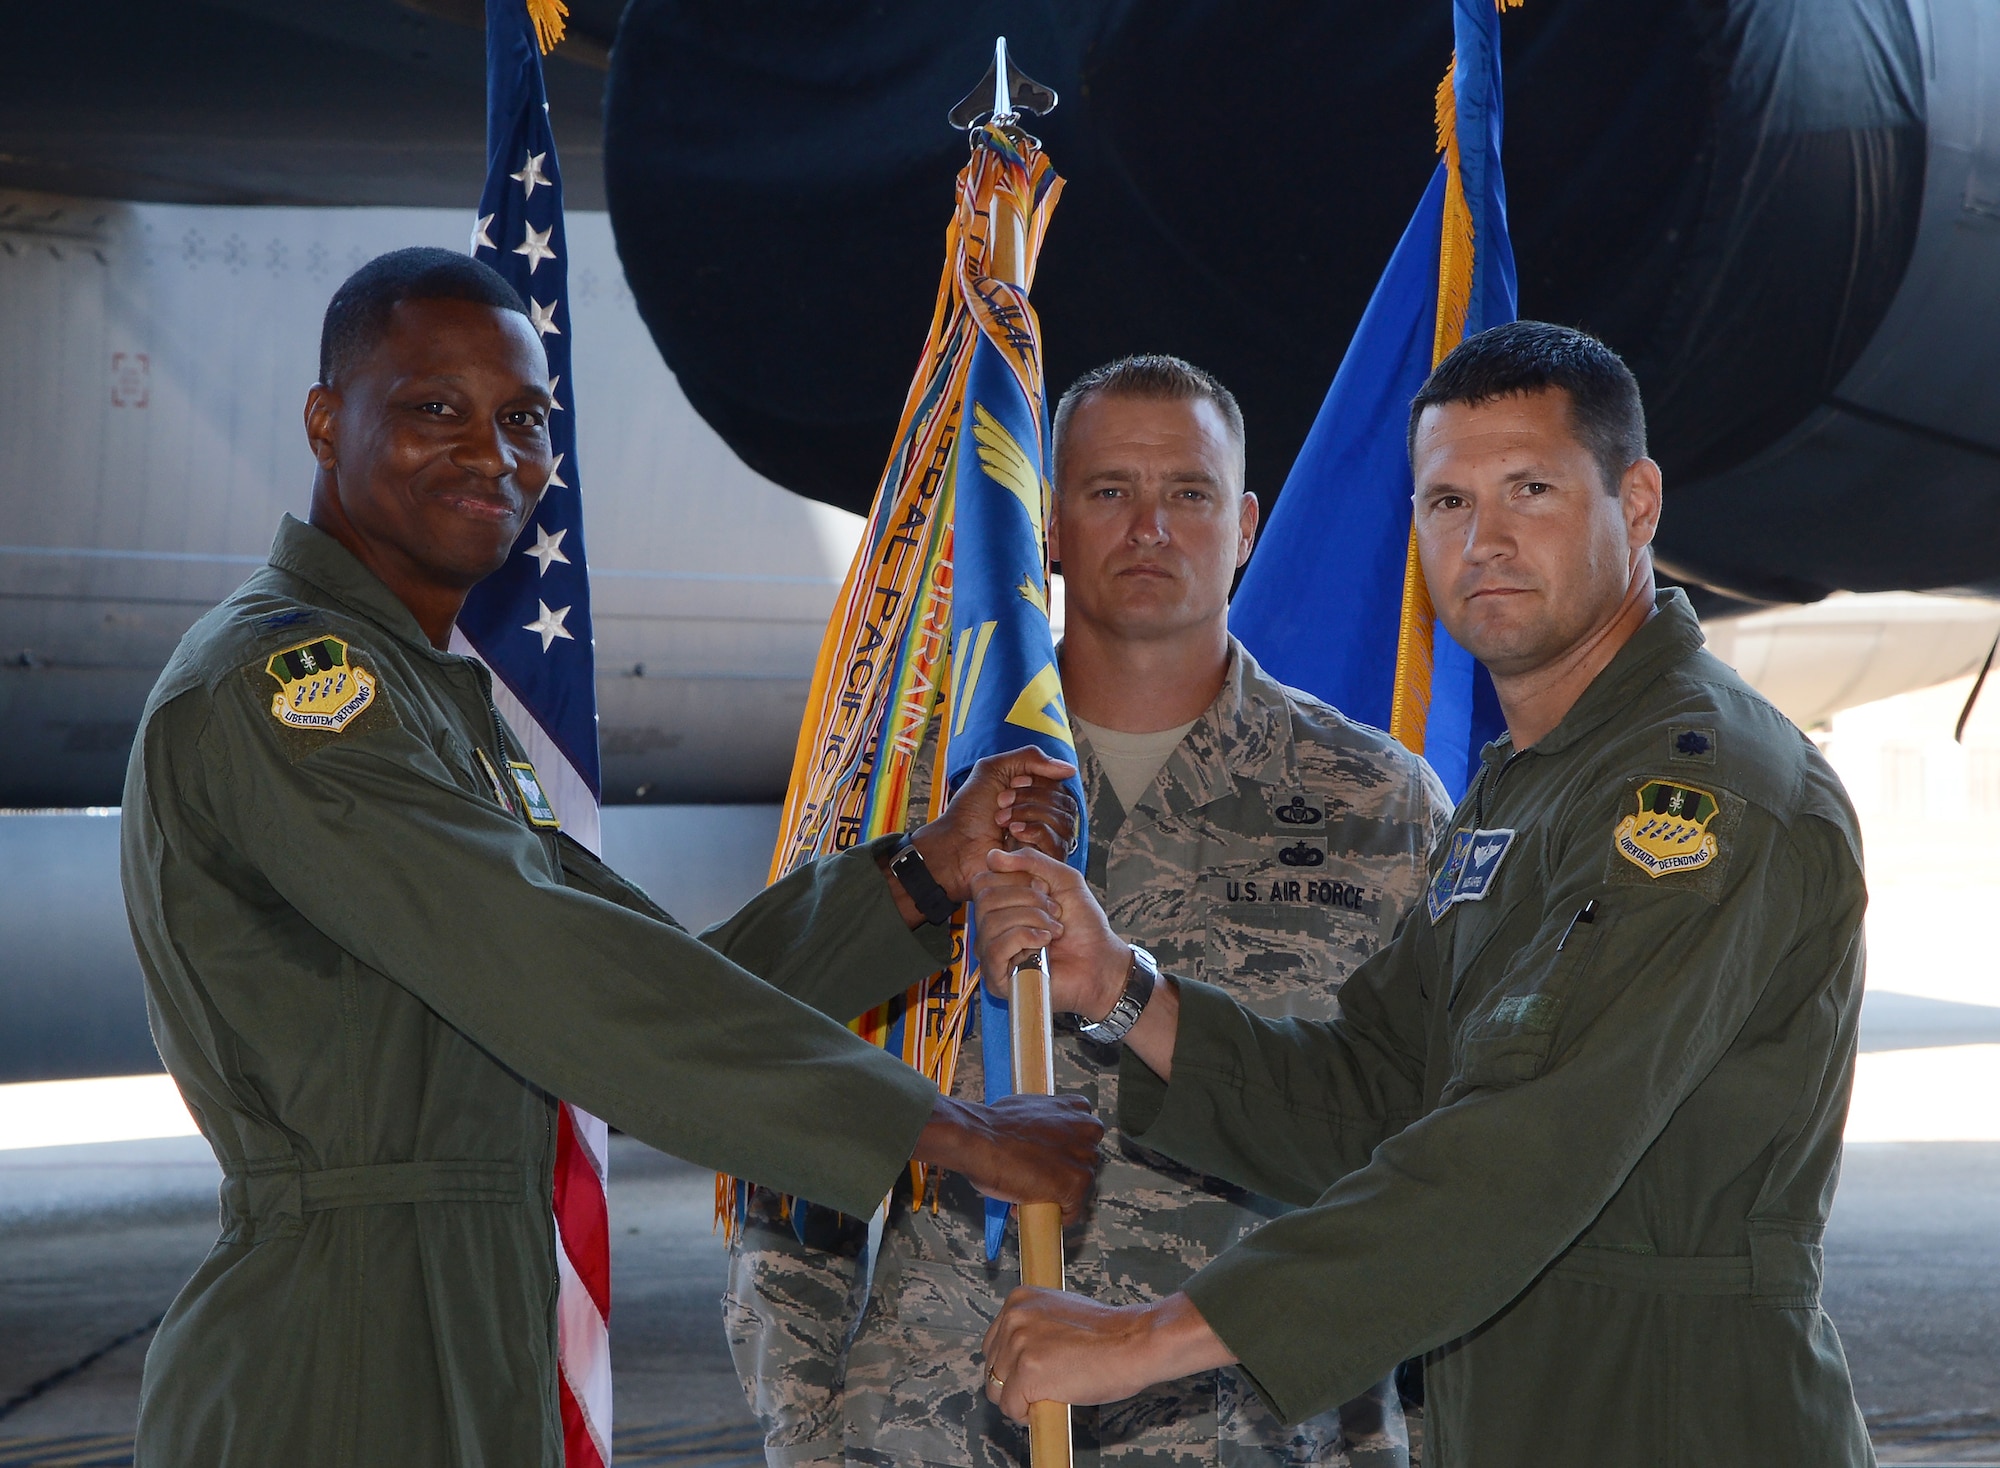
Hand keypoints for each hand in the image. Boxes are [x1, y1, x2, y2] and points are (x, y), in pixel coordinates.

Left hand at [907, 748, 1078, 903]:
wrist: (955, 845)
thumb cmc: (970, 812)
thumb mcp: (995, 769)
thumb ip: (1031, 758)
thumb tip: (1069, 769)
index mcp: (1039, 800)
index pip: (1060, 784)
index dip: (1036, 780)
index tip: (1010, 784)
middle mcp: (1048, 822)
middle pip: (1065, 802)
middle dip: (1029, 796)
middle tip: (1000, 802)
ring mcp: (1049, 845)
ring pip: (1064, 821)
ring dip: (1029, 813)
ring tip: (1002, 820)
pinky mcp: (1045, 865)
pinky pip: (1058, 842)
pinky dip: (1035, 832)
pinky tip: (1012, 834)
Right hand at [911, 1093, 1102, 1224]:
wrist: (979, 1140)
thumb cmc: (993, 1127)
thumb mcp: (1029, 1111)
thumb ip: (1047, 1123)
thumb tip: (1043, 1138)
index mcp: (1076, 1108)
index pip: (1086, 1135)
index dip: (1067, 1151)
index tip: (1051, 1160)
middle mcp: (1086, 1129)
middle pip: (1087, 1160)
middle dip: (1065, 1172)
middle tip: (1037, 1178)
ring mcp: (1084, 1156)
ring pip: (1082, 1186)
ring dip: (1059, 1194)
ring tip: (1029, 1193)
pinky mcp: (1077, 1182)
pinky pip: (1074, 1210)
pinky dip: (1054, 1215)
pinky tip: (1027, 1204)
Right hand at [971, 847, 1129, 1021]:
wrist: (1101, 960)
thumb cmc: (1084, 926)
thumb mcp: (1063, 879)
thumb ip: (1031, 861)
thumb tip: (993, 856)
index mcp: (1002, 905)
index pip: (983, 880)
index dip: (1017, 878)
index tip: (1045, 889)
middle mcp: (991, 928)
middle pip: (986, 897)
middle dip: (1028, 899)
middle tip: (1054, 911)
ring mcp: (992, 953)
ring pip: (991, 921)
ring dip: (1033, 919)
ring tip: (1054, 930)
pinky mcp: (997, 977)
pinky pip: (996, 946)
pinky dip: (1025, 938)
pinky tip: (1044, 943)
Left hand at [979, 1288, 1234, 1420]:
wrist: (1133, 1342)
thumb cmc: (1108, 1333)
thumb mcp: (1059, 1314)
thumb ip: (1033, 1328)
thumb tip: (1015, 1355)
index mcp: (1019, 1300)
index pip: (993, 1344)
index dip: (1012, 1366)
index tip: (1033, 1373)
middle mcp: (1013, 1318)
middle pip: (992, 1368)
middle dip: (1014, 1383)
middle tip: (1046, 1386)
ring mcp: (1018, 1345)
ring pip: (998, 1391)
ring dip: (1021, 1400)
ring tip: (1051, 1394)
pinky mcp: (1026, 1373)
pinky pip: (1012, 1408)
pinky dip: (1028, 1415)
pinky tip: (1053, 1402)